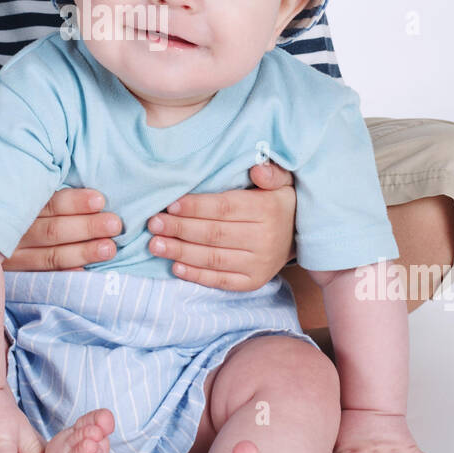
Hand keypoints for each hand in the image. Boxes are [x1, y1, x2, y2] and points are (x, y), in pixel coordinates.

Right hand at [1, 188, 121, 271]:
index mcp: (17, 205)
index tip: (100, 200)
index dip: (75, 202)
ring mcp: (12, 257)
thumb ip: (46, 189)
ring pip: (50, 256)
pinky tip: (83, 272)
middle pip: (52, 230)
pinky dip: (63, 274)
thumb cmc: (15, 207)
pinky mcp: (15, 276)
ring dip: (83, 252)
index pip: (48, 204)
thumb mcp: (25, 193)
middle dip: (87, 227)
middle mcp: (12, 232)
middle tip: (114, 224)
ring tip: (109, 249)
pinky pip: (42, 277)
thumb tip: (90, 190)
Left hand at [145, 160, 296, 290]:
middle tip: (154, 224)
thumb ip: (270, 172)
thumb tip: (257, 170)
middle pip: (214, 234)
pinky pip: (221, 281)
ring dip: (180, 252)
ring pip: (213, 259)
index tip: (170, 205)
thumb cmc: (278, 202)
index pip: (225, 208)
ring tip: (155, 245)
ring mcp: (260, 264)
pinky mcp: (254, 282)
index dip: (195, 207)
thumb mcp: (281, 181)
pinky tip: (176, 267)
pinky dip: (197, 276)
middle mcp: (265, 239)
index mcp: (268, 209)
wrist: (299, 235)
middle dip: (180, 229)